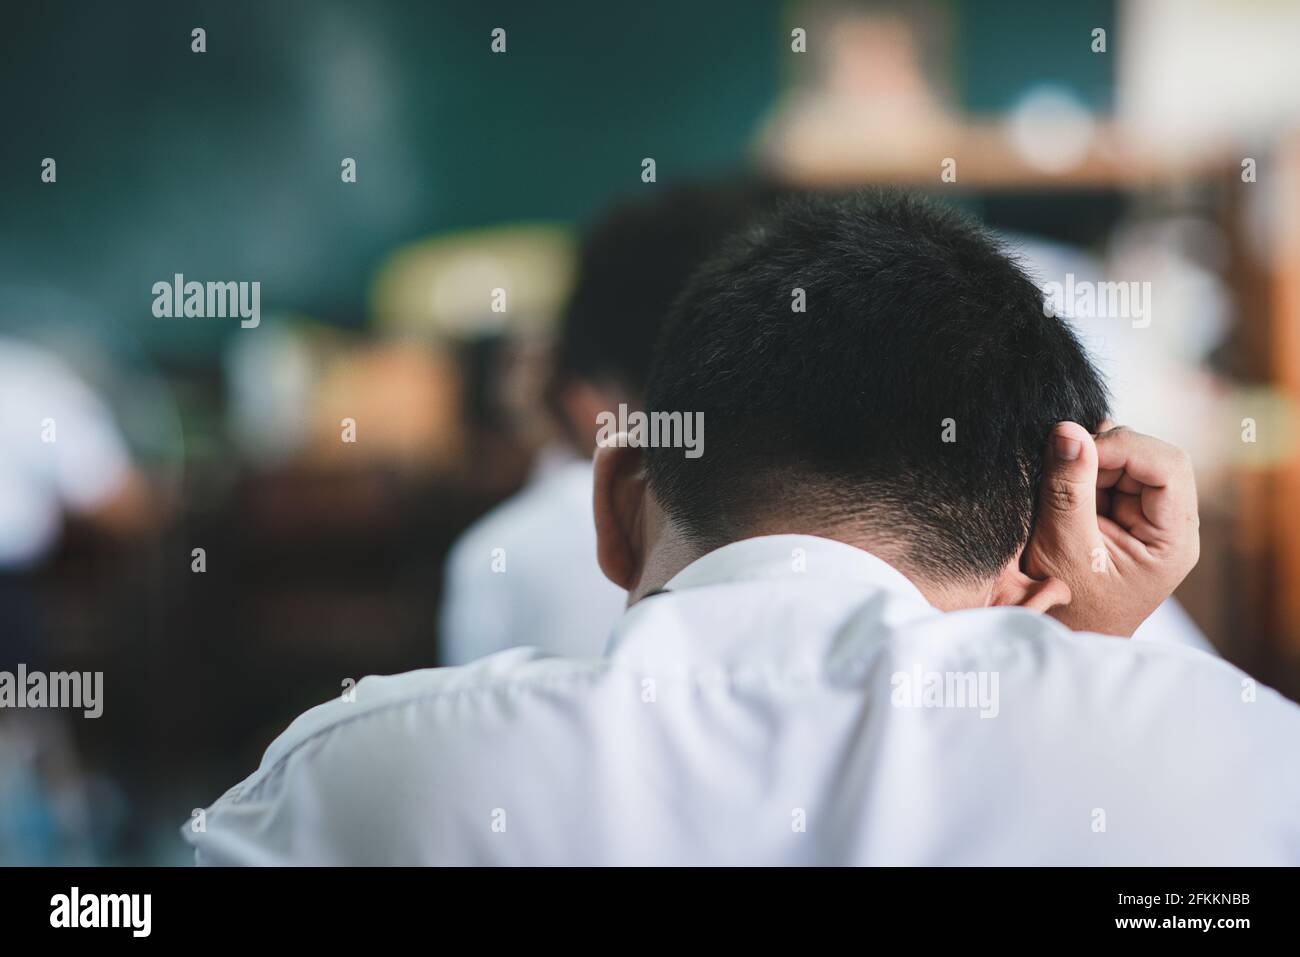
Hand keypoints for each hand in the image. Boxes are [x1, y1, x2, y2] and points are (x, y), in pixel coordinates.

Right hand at [1022, 422, 1199, 636]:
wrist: (1062, 638)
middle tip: (1060, 466)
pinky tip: (1062, 489)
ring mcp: (1148, 520)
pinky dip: (1082, 473)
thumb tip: (1067, 429)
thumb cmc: (1067, 608)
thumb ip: (1067, 489)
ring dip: (1089, 463)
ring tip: (1056, 487)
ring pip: (1127, 461)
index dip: (1125, 447)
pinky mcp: (1125, 516)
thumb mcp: (1062, 547)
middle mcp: (1170, 526)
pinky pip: (1109, 476)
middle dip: (1104, 452)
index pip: (1169, 467)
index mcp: (1173, 541)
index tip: (1075, 450)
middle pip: (1151, 458)